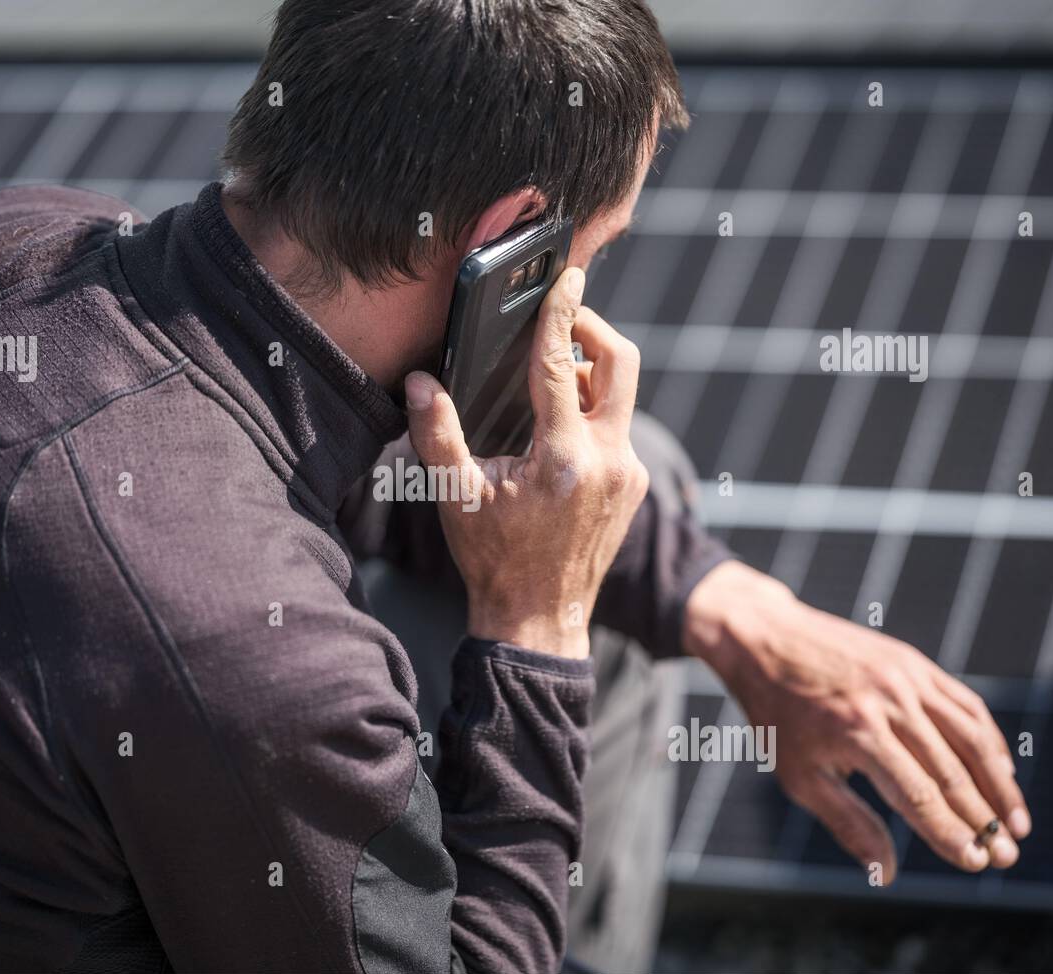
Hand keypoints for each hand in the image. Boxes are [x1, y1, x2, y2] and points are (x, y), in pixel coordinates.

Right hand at [403, 267, 648, 658]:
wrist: (539, 620)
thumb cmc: (495, 560)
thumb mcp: (456, 496)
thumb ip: (436, 433)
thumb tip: (419, 382)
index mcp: (563, 457)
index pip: (562, 362)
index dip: (560, 311)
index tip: (565, 275)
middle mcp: (608, 459)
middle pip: (621, 362)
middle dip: (593, 328)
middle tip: (561, 319)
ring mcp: (628, 473)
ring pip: (620, 396)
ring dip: (588, 375)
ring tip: (545, 381)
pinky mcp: (633, 485)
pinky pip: (618, 427)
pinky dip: (592, 412)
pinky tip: (555, 428)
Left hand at [684, 560, 1030, 882]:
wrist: (766, 640)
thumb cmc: (779, 716)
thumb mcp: (798, 774)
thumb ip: (847, 822)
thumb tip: (887, 873)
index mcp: (857, 733)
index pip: (918, 795)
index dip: (950, 833)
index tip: (976, 862)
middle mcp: (890, 703)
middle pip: (951, 771)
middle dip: (983, 820)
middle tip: (1006, 857)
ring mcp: (907, 678)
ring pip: (970, 737)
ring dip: (1000, 784)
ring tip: (1016, 824)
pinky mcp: (916, 663)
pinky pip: (966, 706)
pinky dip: (989, 742)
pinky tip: (1000, 773)